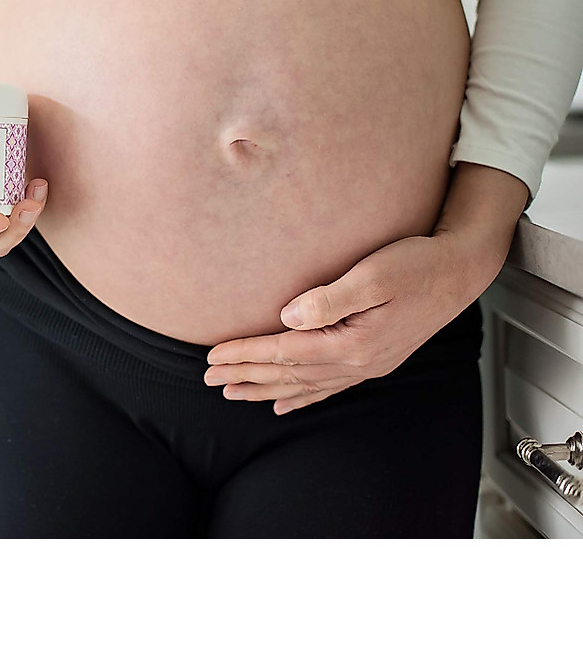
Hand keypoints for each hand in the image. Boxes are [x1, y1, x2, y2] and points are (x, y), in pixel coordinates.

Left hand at [203, 229, 502, 415]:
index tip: (212, 357)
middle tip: (208, 379)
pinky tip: (285, 405)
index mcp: (354, 342)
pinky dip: (303, 398)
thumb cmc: (418, 264)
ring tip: (234, 394)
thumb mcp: (373, 274)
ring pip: (306, 386)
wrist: (461, 270)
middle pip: (289, 374)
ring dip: (267, 390)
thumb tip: (288, 317)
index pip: (284, 352)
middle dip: (246, 376)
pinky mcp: (375, 360)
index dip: (245, 354)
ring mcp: (368, 366)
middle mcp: (359, 362)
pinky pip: (329, 388)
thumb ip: (329, 298)